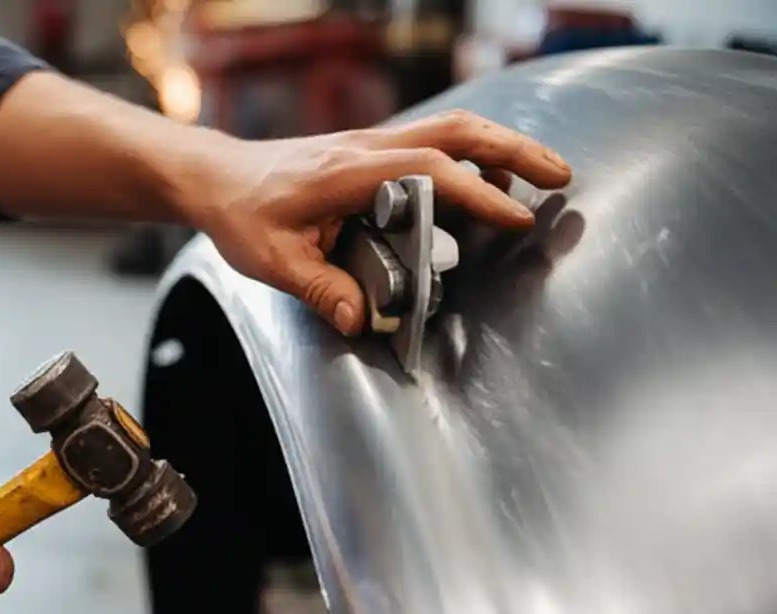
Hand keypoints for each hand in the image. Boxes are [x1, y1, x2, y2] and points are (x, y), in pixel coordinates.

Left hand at [187, 110, 572, 334]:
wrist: (216, 177)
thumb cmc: (241, 213)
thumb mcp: (273, 261)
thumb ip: (321, 290)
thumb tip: (363, 320)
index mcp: (346, 172)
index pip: (428, 171)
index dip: (477, 194)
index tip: (517, 217)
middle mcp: (365, 148)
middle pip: (456, 132)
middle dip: (514, 151)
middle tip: (560, 176)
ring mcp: (370, 145)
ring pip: (449, 130)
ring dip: (499, 149)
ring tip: (538, 182)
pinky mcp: (370, 153)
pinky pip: (431, 143)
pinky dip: (469, 156)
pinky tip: (484, 186)